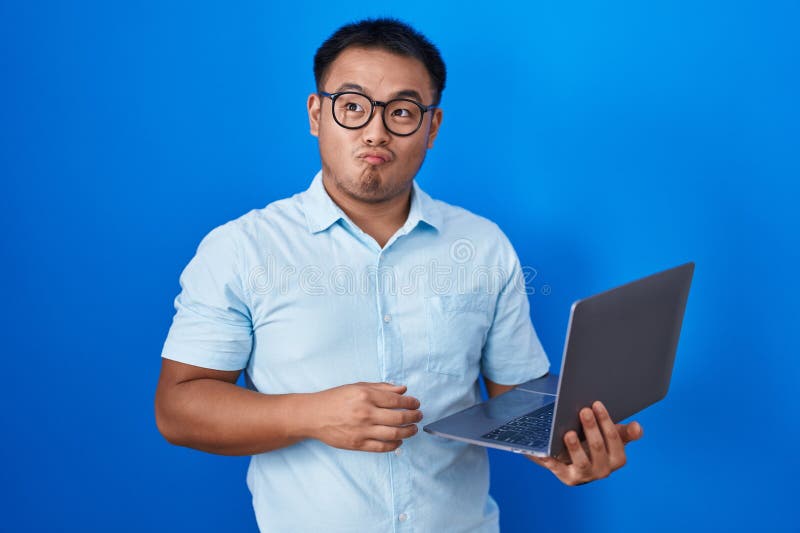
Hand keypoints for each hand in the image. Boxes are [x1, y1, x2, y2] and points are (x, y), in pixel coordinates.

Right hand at [308, 382, 422, 452]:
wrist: (313, 416)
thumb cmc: (335, 399)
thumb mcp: (357, 386)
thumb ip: (381, 388)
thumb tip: (403, 390)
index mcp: (365, 395)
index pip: (396, 401)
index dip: (411, 403)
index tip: (416, 404)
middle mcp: (365, 413)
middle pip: (399, 418)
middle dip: (414, 417)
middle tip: (419, 416)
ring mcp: (362, 430)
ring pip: (394, 434)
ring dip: (408, 432)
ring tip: (413, 429)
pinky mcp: (358, 444)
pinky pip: (382, 447)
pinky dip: (394, 444)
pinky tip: (399, 440)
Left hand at [528, 401, 642, 485]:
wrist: (578, 461)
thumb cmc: (598, 445)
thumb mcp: (612, 437)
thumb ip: (625, 432)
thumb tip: (638, 427)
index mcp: (618, 458)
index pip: (614, 438)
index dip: (606, 421)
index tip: (596, 404)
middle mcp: (604, 470)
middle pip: (597, 447)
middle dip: (591, 428)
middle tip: (583, 411)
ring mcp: (586, 476)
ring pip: (582, 462)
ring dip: (575, 448)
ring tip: (568, 433)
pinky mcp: (568, 478)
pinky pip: (558, 469)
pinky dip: (551, 461)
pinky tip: (544, 453)